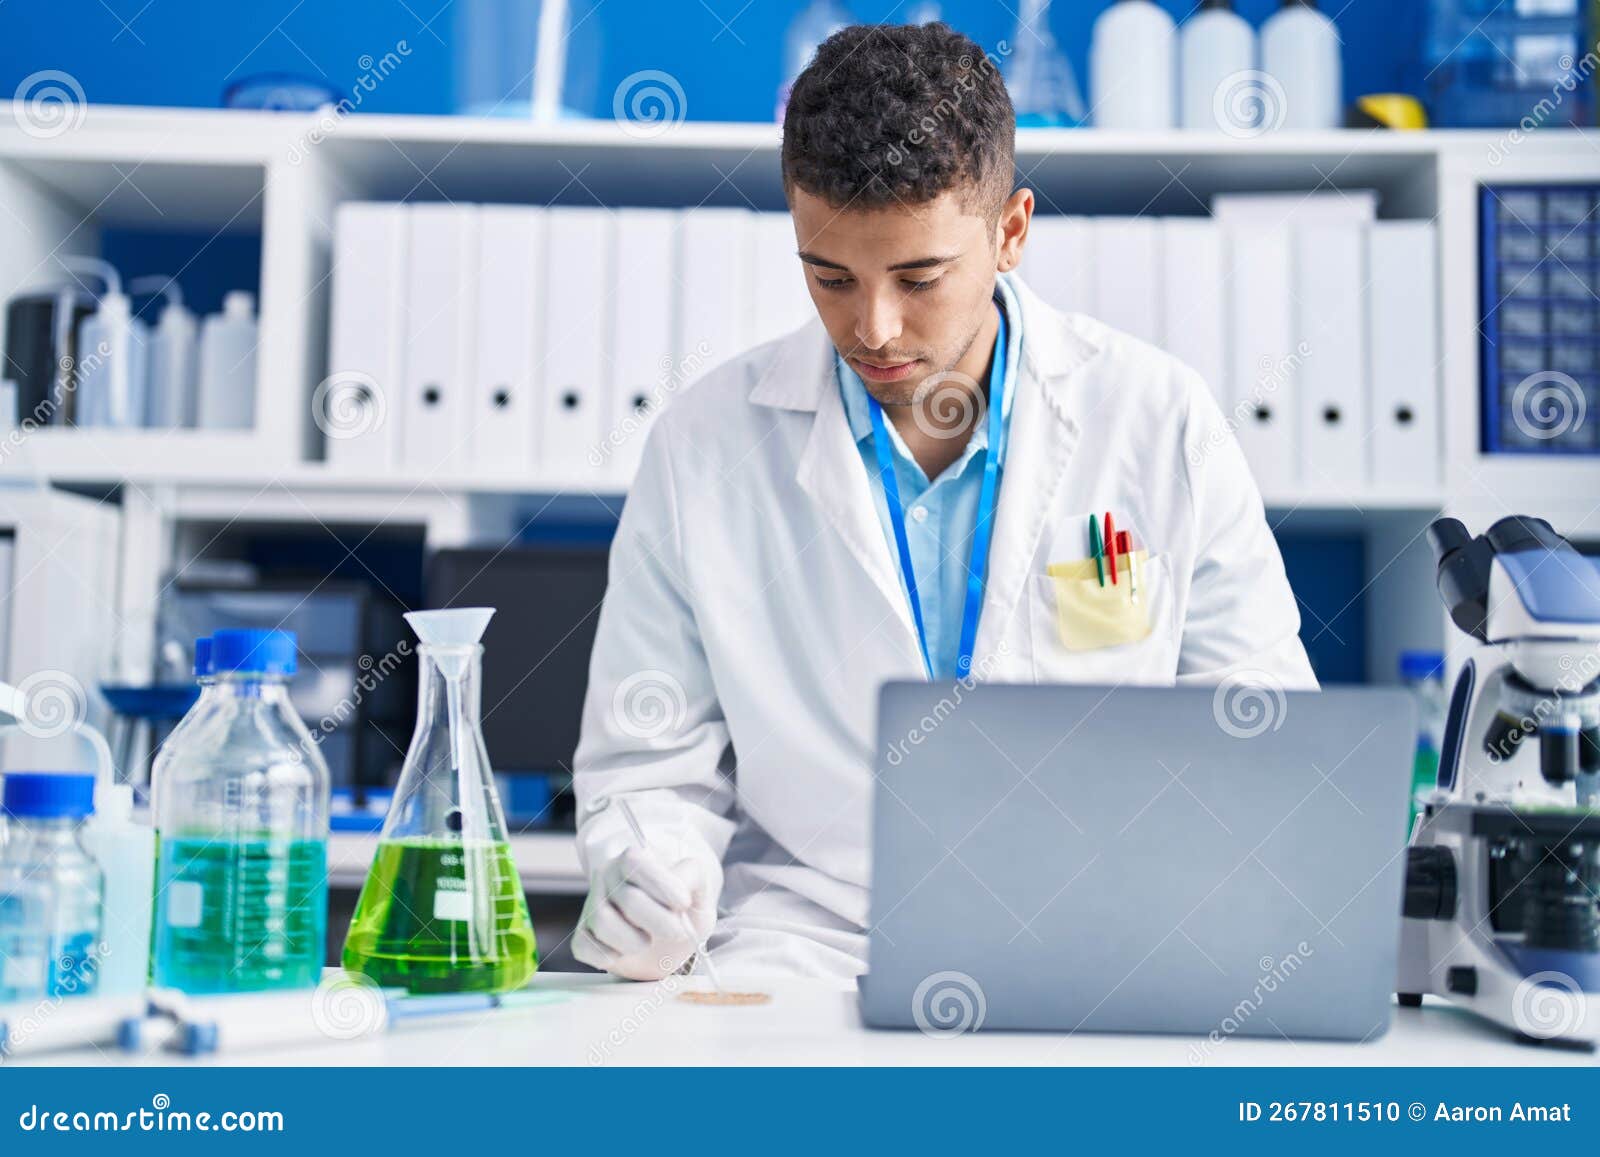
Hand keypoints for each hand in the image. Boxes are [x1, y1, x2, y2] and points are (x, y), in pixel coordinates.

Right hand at [572, 845, 716, 980]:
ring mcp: (592, 906)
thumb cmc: (681, 911)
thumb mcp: (697, 889)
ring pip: (603, 923)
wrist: (668, 942)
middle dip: (659, 921)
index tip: (684, 903)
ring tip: (648, 942)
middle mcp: (607, 879)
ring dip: (633, 941)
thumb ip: (693, 877)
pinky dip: (607, 956)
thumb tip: (679, 887)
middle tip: (676, 932)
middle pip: (629, 899)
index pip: (635, 863)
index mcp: (632, 860)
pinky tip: (623, 954)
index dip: (662, 885)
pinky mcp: (583, 935)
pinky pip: (584, 946)